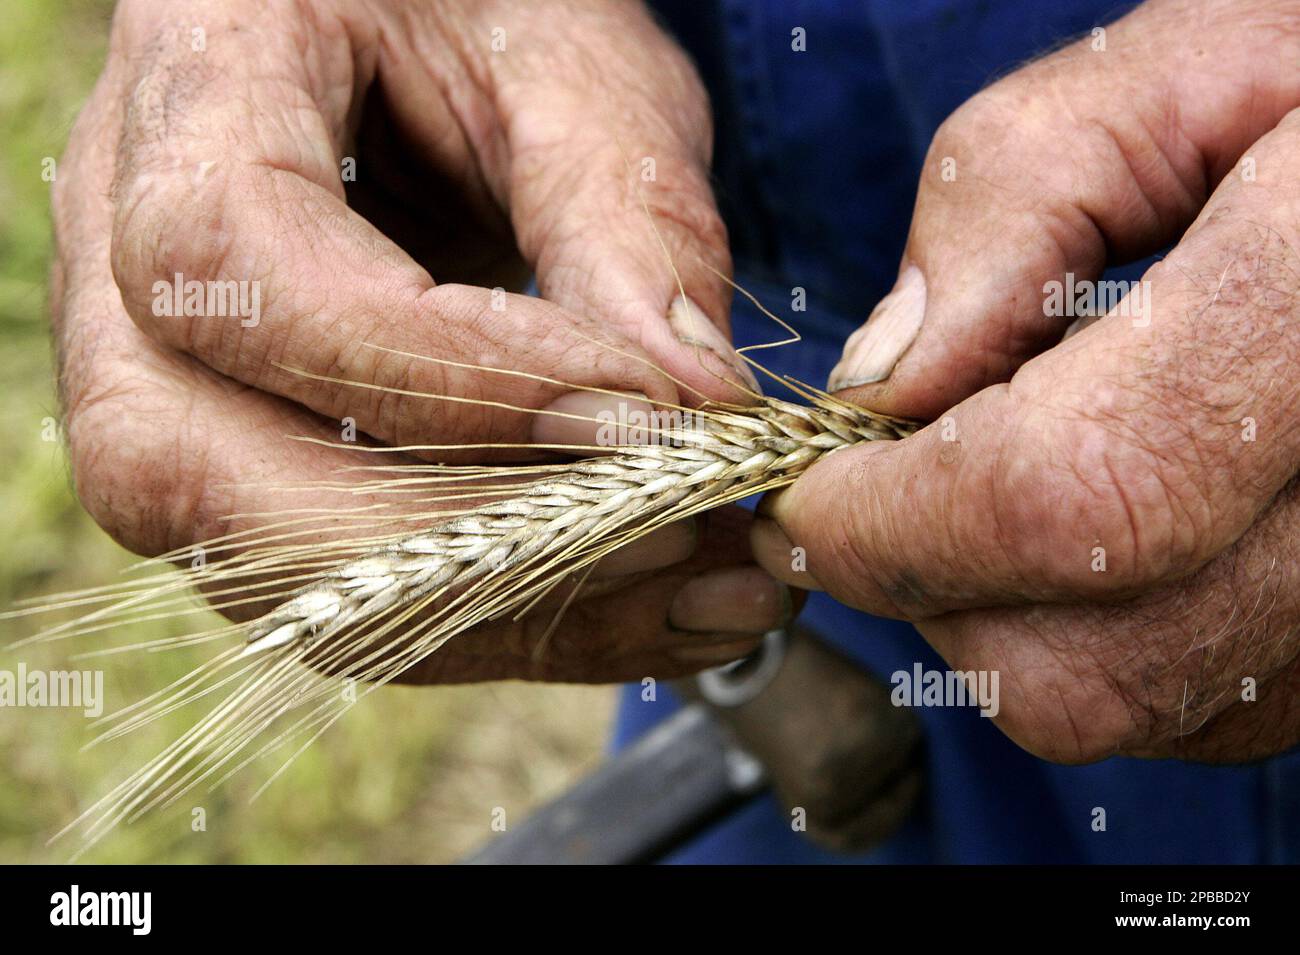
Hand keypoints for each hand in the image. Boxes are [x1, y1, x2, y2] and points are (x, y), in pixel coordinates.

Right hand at [54, 0, 777, 681]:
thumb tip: (696, 411)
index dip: (437, 377)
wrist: (417, 19)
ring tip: (692, 593)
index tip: (638, 418)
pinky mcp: (243, 447)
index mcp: (189, 84)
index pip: (241, 270)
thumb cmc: (485, 5)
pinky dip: (490, 610)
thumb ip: (624, 220)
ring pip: (259, 559)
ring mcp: (164, 371)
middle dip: (447, 539)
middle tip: (671, 541)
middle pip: (191, 465)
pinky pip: (330, 572)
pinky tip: (645, 600)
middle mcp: (123, 250)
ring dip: (487, 607)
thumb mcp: (575, 68)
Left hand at [753, 0, 1299, 761]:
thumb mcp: (1174, 73)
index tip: (806, 502)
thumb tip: (881, 384)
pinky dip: (1089, 640)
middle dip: (925, 586)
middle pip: (1082, 656)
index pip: (1057, 496)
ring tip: (990, 487)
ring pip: (1125, 702)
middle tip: (879, 496)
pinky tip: (1086, 526)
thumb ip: (1009, 206)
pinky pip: (1189, 705)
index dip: (888, 523)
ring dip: (998, 617)